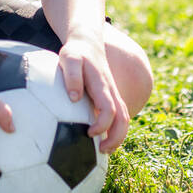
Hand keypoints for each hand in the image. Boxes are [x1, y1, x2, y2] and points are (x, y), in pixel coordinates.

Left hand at [57, 35, 128, 153]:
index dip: (102, 125)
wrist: (87, 42)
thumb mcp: (68, 58)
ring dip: (117, 137)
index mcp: (102, 85)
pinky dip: (114, 130)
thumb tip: (74, 98)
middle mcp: (111, 92)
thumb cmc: (76, 52)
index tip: (88, 133)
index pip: (109, 110)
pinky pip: (118, 115)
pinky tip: (101, 138)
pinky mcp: (110, 96)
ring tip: (104, 150)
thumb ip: (72, 76)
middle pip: (123, 119)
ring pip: (124, 119)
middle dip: (116, 138)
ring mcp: (112, 94)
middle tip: (102, 151)